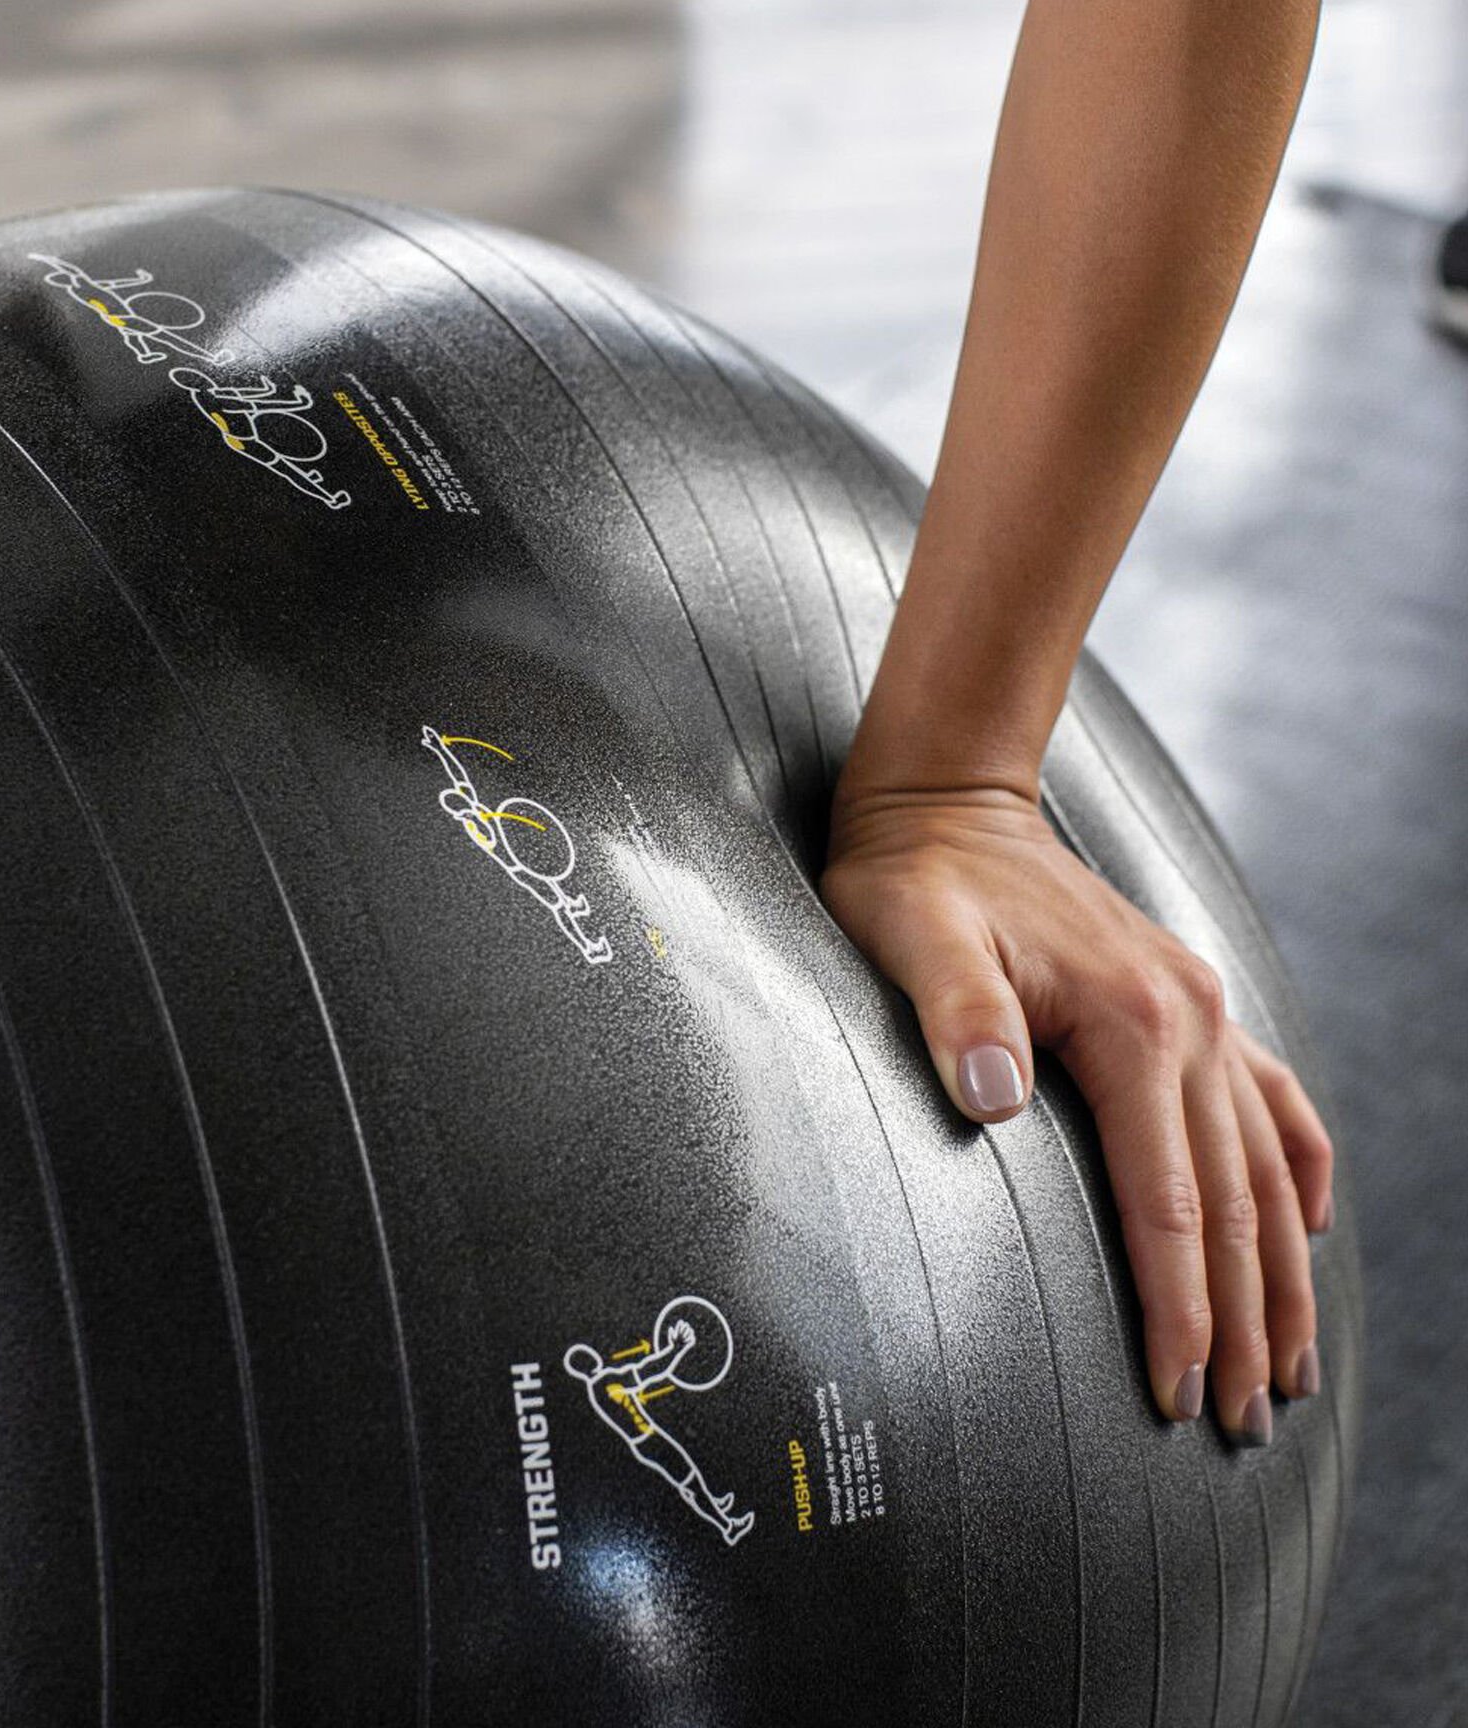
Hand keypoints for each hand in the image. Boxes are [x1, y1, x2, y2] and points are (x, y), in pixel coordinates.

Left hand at [823, 782, 1332, 1442]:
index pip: (1167, 1202)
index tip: (1181, 1392)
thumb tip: (994, 1100)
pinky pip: (1270, 1098)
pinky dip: (1297, 1167)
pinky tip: (1307, 1223)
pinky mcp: (1186, 1000)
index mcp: (1132, 1023)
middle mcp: (1188, 1020)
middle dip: (1244, 1322)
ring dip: (1283, 1272)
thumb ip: (957, 1017)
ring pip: (1264, 1166)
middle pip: (1233, 1203)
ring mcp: (1198, 1009)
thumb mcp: (912, 936)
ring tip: (1293, 1368)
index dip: (1178, 1305)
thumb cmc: (914, 876)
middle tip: (1246, 1423)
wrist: (947, 797)